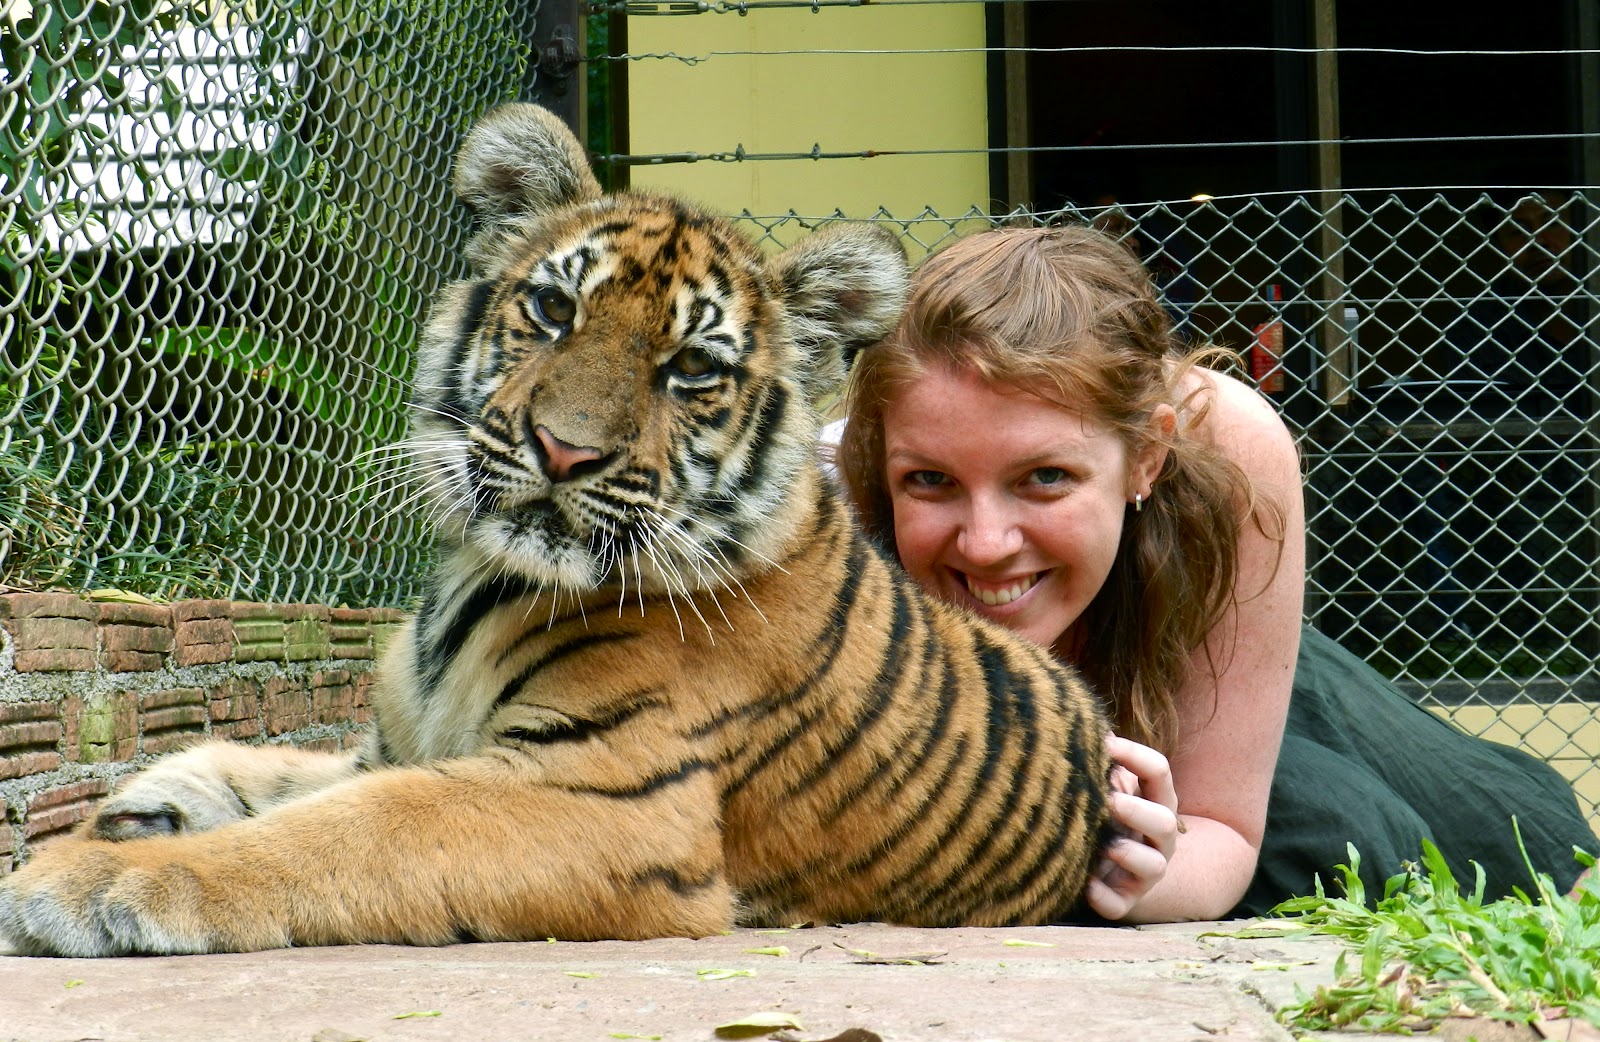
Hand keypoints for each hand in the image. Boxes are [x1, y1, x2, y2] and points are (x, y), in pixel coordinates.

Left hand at [1085, 734, 1180, 920]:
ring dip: (1127, 853)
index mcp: (1156, 801)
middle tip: (1108, 801)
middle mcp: (1158, 839)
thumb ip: (1103, 761)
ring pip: (1154, 866)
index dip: (1135, 755)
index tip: (1104, 744)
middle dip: (1136, 810)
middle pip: (1163, 821)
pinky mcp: (1124, 902)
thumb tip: (1084, 726)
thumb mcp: (1110, 786)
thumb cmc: (1107, 815)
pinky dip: (1101, 895)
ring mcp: (1145, 873)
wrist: (1114, 870)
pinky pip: (1118, 905)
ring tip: (1101, 844)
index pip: (1159, 771)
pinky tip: (1083, 882)